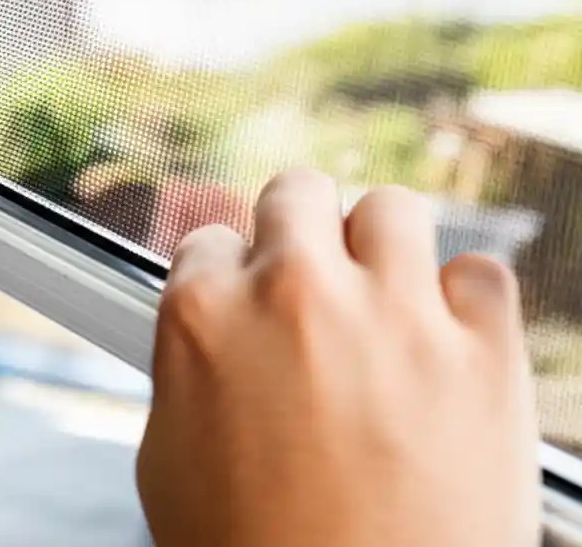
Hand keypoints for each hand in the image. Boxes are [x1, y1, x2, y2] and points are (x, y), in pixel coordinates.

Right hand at [137, 169, 538, 546]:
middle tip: (311, 282)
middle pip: (295, 194)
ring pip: (391, 210)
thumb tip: (207, 330)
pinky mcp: (485, 353)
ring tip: (382, 297)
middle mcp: (295, 296)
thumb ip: (186, 367)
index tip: (250, 298)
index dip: (231, 276)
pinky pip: (481, 274)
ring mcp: (395, 317)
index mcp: (203, 319)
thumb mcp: (169, 460)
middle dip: (297, 234)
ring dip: (380, 247)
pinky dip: (464, 303)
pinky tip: (443, 345)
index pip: (210, 242)